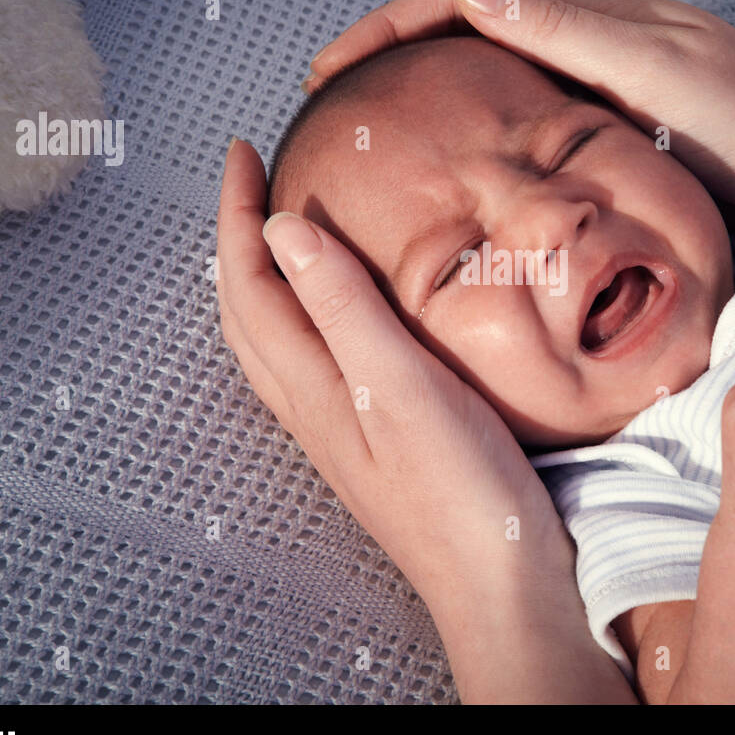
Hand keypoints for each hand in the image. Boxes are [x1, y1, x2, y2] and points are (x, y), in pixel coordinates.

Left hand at [215, 138, 575, 622]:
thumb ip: (345, 306)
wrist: (498, 583)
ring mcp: (337, 426)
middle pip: (246, 310)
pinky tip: (334, 314)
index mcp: (312, 384)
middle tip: (250, 179)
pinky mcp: (369, 438)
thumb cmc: (461, 492)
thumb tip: (283, 230)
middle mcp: (311, 405)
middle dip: (237, 238)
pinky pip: (307, 360)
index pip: (249, 282)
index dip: (237, 213)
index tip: (241, 151)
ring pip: (271, 338)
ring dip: (262, 277)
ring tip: (277, 233)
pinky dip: (300, 314)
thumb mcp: (402, 386)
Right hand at [305, 0, 734, 231]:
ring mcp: (606, 79)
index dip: (394, 25)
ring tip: (375, 117)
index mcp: (598, 13)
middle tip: (331, 92)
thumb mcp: (659, 73)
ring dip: (431, 81)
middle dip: (398, 49)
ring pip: (497, 66)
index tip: (331, 68)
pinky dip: (479, 118)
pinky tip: (462, 150)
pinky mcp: (620, 122)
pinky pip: (530, 107)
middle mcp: (596, 36)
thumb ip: (568, 30)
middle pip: (474, 23)